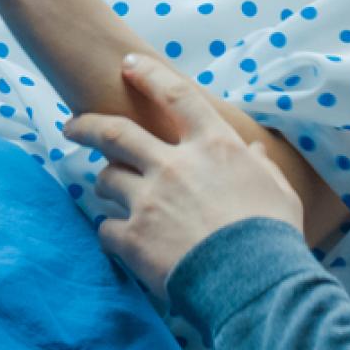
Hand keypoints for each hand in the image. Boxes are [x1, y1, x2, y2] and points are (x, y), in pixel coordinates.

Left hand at [65, 54, 302, 296]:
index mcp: (212, 146)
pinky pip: (106, 228)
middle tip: (71, 127)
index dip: (149, 75)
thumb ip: (261, 167)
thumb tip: (255, 152)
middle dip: (86, 125)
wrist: (254, 285)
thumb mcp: (278, 192)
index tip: (129, 64)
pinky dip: (111, 232)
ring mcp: (148, 200)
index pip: (176, 95)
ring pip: (107, 179)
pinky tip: (121, 241)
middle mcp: (174, 165)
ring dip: (105, 183)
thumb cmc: (273, 237)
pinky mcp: (133, 237)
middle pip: (115, 132)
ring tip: (108, 191)